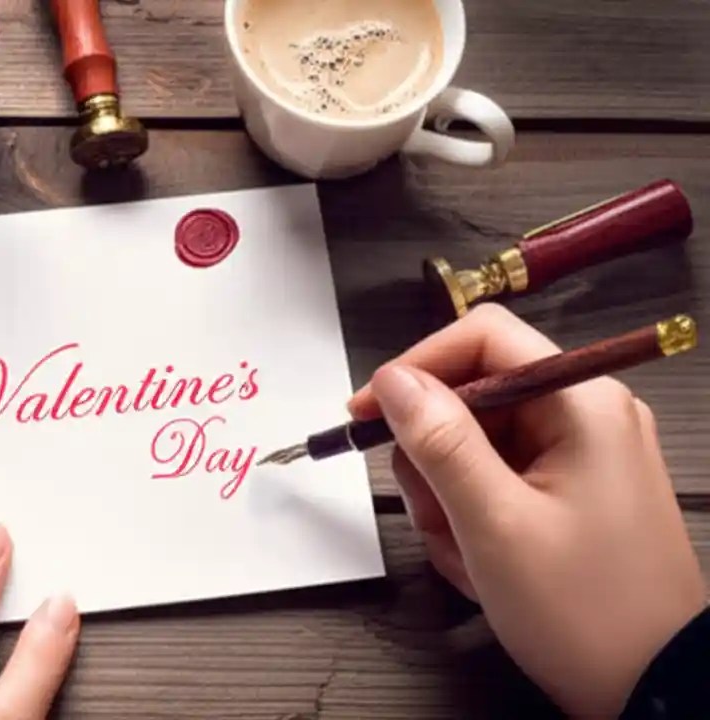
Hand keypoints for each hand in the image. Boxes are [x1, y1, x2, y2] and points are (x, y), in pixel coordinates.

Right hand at [348, 305, 705, 717]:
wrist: (657, 690)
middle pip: (470, 399)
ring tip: (466, 554)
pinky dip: (473, 522)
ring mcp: (581, 456)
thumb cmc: (587, 612)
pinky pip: (495, 484)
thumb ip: (439, 442)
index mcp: (582, 404)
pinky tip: (484, 565)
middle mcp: (586, 416)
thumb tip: (393, 380)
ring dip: (449, 502)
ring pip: (473, 448)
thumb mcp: (494, 523)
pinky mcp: (572, 492)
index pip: (483, 339)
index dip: (416, 367)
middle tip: (436, 516)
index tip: (368, 412)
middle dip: (435, 461)